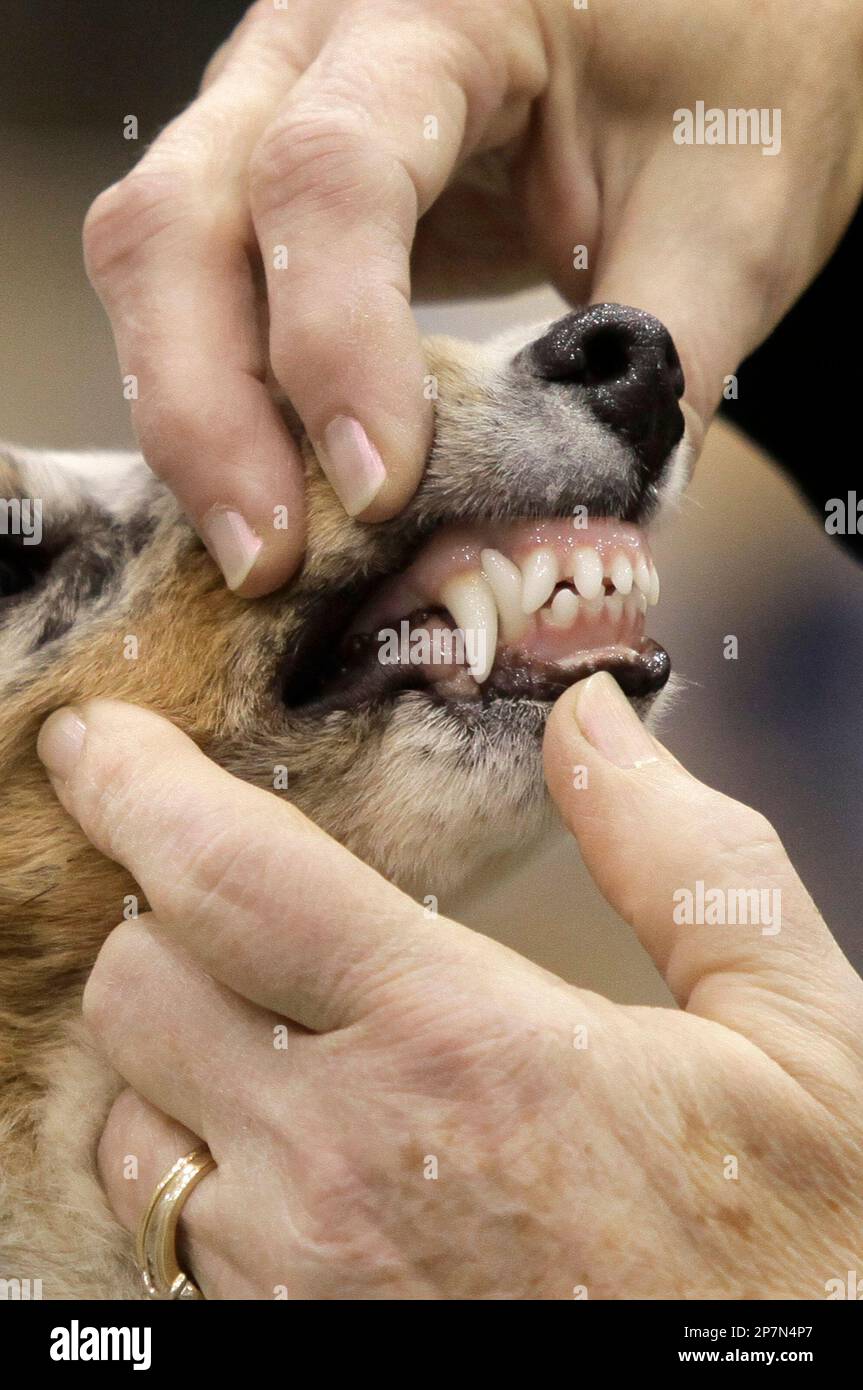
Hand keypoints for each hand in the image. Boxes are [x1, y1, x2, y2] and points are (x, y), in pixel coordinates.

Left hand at [37, 674, 862, 1298]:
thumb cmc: (798, 1251)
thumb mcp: (794, 1032)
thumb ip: (682, 856)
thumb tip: (590, 722)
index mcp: (462, 1044)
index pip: (233, 877)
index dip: (139, 786)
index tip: (98, 741)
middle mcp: (342, 1165)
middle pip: (136, 987)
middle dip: (161, 916)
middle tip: (231, 899)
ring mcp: (297, 1279)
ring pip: (127, 1120)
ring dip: (171, 1052)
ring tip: (272, 1032)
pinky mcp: (289, 1351)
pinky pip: (165, 1237)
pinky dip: (191, 1164)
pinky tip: (291, 1149)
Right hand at [83, 0, 862, 594]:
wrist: (707, 22)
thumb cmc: (731, 75)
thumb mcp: (724, 211)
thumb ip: (657, 359)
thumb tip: (585, 536)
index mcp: (436, 7)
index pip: (330, 175)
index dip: (336, 343)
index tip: (379, 493)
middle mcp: (315, 46)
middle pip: (179, 222)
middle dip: (208, 410)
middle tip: (267, 562)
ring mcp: (274, 112)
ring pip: (157, 261)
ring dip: (193, 418)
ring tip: (263, 556)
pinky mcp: (272, 191)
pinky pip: (199, 296)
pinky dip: (222, 404)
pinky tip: (273, 495)